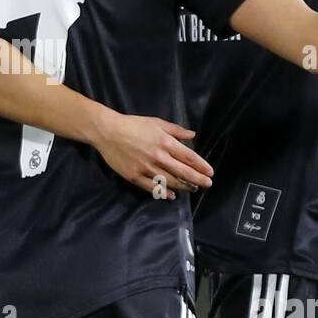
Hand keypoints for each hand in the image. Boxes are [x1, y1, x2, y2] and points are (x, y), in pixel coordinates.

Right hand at [91, 112, 213, 198]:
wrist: (108, 132)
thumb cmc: (133, 125)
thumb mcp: (156, 122)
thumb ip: (176, 130)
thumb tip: (193, 136)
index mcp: (165, 142)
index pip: (189, 157)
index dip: (201, 166)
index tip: (210, 173)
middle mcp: (158, 157)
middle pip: (183, 172)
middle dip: (198, 180)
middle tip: (207, 185)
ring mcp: (146, 168)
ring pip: (170, 182)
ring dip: (183, 187)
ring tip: (192, 189)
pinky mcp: (135, 176)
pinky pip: (152, 188)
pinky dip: (164, 193)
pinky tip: (172, 196)